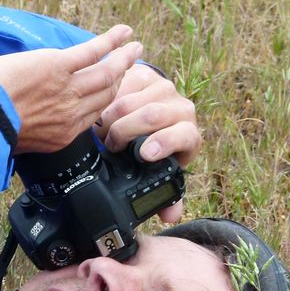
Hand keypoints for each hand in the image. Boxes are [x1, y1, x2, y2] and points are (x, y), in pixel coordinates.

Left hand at [0, 26, 142, 153]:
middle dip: (120, 80)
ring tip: (134, 48)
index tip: (113, 90)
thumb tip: (27, 125)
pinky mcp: (59, 68)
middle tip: (130, 66)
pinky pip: (92, 53)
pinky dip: (110, 41)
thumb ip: (30, 132)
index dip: (106, 102)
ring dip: (123, 58)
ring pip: (106, 74)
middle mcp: (70, 114)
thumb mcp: (15, 141)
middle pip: (106, 96)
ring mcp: (68, 90)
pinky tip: (123, 32)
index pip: (92, 117)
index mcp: (60, 135)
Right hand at [95, 63, 199, 222]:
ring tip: (101, 132)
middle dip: (125, 132)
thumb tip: (170, 215)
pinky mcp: (146, 76)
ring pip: (132, 100)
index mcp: (189, 134)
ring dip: (111, 118)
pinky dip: (107, 100)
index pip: (184, 134)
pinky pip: (122, 85)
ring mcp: (164, 89)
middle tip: (109, 146)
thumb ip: (167, 194)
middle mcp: (181, 109)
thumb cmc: (157, 150)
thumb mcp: (162, 170)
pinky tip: (100, 112)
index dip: (164, 143)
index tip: (143, 154)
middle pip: (152, 115)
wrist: (154, 116)